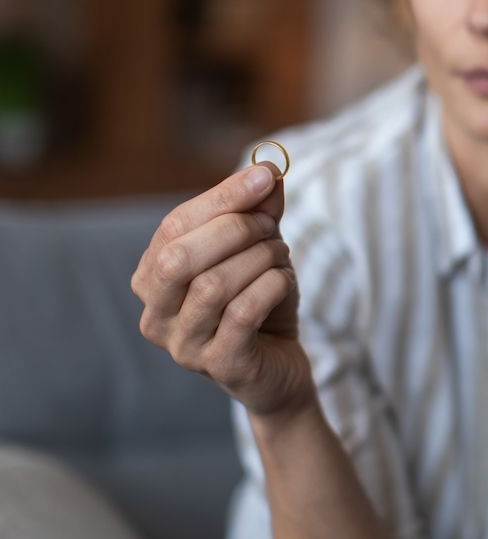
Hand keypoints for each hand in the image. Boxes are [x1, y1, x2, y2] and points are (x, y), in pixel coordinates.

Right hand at [131, 163, 313, 416]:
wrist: (280, 368)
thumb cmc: (260, 304)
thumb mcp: (259, 250)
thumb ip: (258, 211)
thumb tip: (267, 169)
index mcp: (152, 277)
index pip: (175, 226)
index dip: (222, 197)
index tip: (265, 177)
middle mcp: (156, 314)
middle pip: (181, 257)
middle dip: (237, 230)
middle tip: (272, 228)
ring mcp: (184, 346)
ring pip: (214, 285)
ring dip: (260, 260)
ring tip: (279, 259)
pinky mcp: (220, 366)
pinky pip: (242, 313)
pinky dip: (271, 286)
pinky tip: (284, 280)